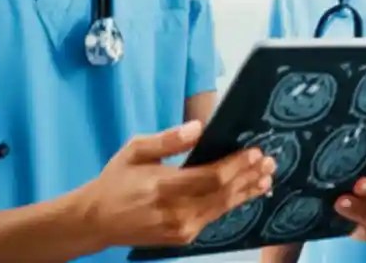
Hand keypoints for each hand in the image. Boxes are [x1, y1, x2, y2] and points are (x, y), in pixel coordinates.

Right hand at [79, 120, 276, 249]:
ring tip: (266, 176)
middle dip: (249, 176)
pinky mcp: (183, 238)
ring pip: (223, 209)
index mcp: (163, 187)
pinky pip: (214, 218)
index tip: (255, 151)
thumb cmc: (116, 180)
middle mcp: (175, 212)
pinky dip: (233, 204)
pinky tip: (247, 193)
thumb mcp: (135, 150)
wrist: (96, 221)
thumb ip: (168, 139)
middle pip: (223, 194)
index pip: (210, 178)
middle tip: (269, 160)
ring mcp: (180, 228)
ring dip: (247, 191)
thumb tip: (200, 127)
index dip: (236, 165)